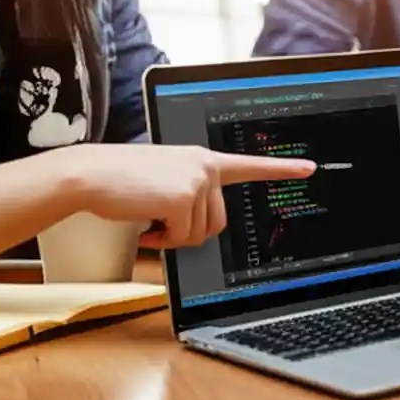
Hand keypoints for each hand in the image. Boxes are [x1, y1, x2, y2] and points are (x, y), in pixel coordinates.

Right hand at [50, 144, 315, 248]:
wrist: (90, 174)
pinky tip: (144, 223)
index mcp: (202, 160)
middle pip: (218, 222)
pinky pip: (183, 237)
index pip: (249, 165)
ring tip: (148, 216)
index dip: (281, 169)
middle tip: (159, 220)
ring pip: (200, 233)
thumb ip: (190, 194)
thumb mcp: (164, 181)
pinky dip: (162, 240)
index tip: (309, 168)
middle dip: (188, 231)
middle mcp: (205, 166)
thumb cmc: (121, 181)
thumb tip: (200, 226)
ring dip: (173, 236)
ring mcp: (197, 180)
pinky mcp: (184, 197)